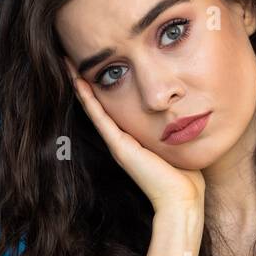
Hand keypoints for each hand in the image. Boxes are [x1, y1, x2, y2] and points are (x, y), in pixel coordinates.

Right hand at [62, 56, 205, 211]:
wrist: (182, 199)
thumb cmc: (187, 176)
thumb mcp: (180, 142)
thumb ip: (178, 125)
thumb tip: (189, 107)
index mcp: (134, 139)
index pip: (115, 107)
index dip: (105, 85)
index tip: (99, 63)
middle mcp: (122, 140)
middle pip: (99, 104)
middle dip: (87, 81)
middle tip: (72, 56)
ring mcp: (118, 143)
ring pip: (94, 108)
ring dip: (80, 85)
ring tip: (67, 63)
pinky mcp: (120, 147)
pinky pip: (100, 117)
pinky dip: (88, 98)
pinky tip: (78, 80)